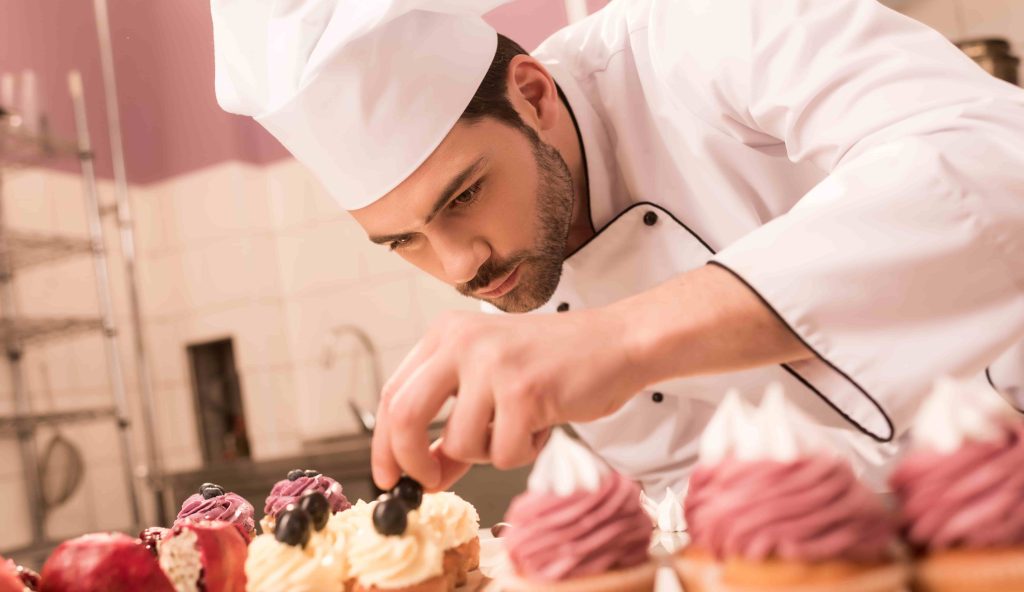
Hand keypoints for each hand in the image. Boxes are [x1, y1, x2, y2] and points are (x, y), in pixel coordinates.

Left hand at [370, 307, 648, 490]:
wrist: (617, 343)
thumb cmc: (556, 364)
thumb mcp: (492, 382)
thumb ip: (455, 423)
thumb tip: (425, 474)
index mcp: (446, 334)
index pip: (392, 394)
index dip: (384, 443)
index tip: (389, 476)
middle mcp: (462, 342)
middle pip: (403, 415)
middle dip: (410, 462)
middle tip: (427, 483)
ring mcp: (492, 364)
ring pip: (460, 444)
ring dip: (490, 454)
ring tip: (520, 428)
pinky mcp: (523, 390)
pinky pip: (503, 452)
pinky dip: (523, 452)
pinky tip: (542, 424)